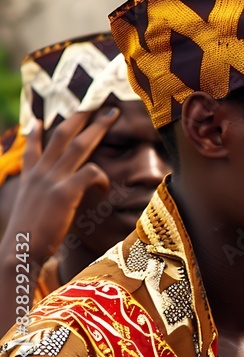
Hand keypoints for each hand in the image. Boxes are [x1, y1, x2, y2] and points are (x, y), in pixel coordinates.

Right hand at [6, 108, 119, 260]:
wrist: (18, 253)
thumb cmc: (28, 241)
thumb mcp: (31, 213)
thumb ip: (41, 202)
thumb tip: (51, 204)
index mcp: (30, 178)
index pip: (33, 149)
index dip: (36, 133)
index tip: (39, 119)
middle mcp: (40, 173)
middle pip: (62, 136)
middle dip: (80, 117)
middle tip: (96, 102)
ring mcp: (52, 180)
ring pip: (78, 144)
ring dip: (97, 127)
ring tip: (112, 114)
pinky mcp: (64, 191)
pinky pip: (92, 172)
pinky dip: (101, 177)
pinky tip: (103, 187)